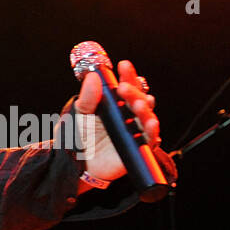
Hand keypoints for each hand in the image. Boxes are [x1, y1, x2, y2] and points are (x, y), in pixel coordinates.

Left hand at [75, 59, 160, 181]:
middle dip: (134, 92)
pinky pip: (150, 139)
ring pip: (147, 117)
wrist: (77, 164)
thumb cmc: (80, 137)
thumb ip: (87, 98)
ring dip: (145, 109)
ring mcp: (135, 131)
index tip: (123, 65)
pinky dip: (152, 131)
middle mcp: (130, 116)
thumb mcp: (81, 115)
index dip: (128, 76)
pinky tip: (150, 123)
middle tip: (123, 88)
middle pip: (139, 99)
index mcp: (118, 105)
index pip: (127, 86)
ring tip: (138, 104)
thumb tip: (92, 77)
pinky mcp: (138, 148)